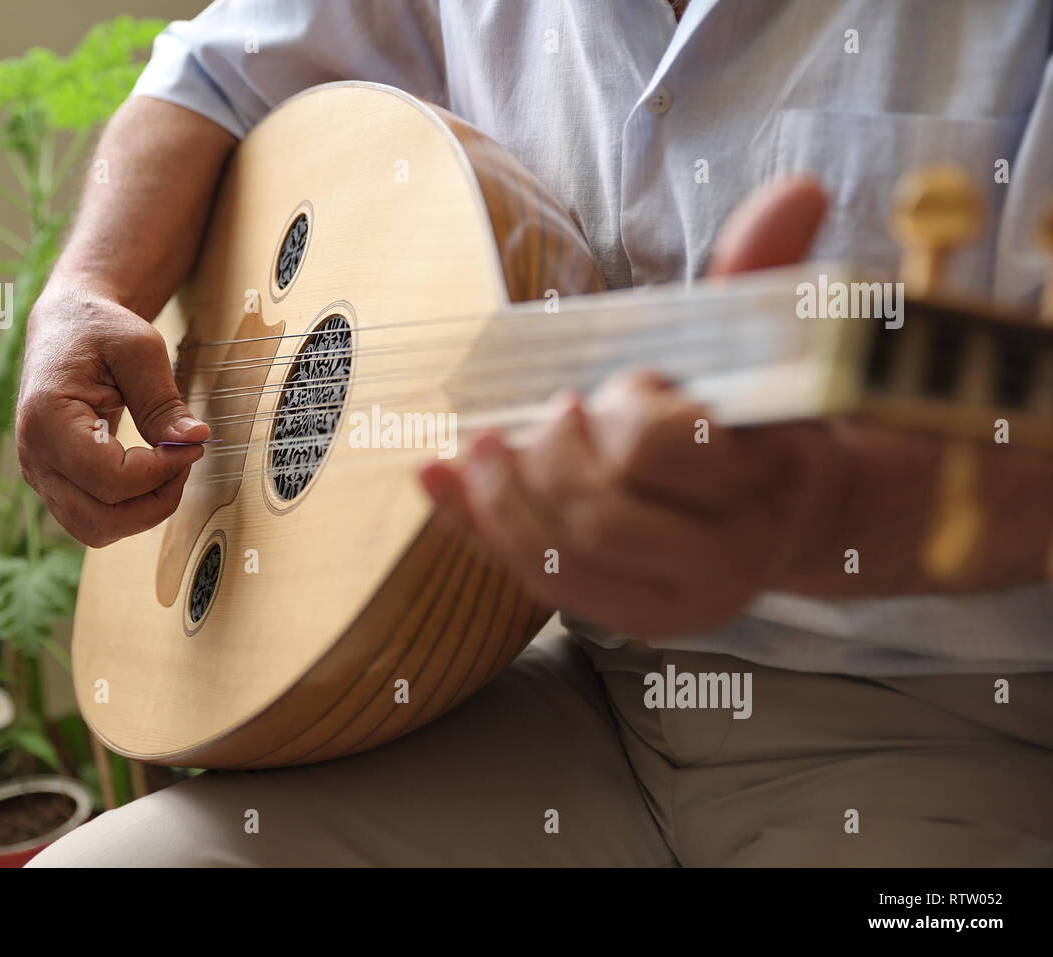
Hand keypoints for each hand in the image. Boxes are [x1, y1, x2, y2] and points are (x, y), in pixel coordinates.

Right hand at [16, 282, 209, 546]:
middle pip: (99, 520)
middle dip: (155, 501)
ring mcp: (41, 476)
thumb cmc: (99, 330)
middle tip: (184, 459)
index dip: (160, 471)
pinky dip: (129, 510)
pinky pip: (93, 520)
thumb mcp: (138, 349)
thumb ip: (163, 400)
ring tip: (169, 467)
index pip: (108, 478)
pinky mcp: (54, 483)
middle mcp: (34, 457)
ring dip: (143, 512)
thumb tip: (196, 439)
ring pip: (96, 530)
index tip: (192, 444)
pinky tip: (151, 474)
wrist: (67, 326)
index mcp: (46, 419)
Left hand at [419, 177, 845, 638]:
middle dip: (554, 455)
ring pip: (557, 560)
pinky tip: (434, 477)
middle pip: (597, 515)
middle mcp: (724, 562)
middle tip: (557, 411)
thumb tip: (798, 187)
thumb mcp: (771, 347)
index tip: (636, 383)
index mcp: (765, 485)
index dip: (626, 409)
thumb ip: (768, 271)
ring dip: (501, 493)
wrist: (794, 514)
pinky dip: (473, 525)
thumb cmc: (764, 421)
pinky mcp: (626, 621)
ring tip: (483, 443)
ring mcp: (670, 603)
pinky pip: (535, 582)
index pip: (657, 449)